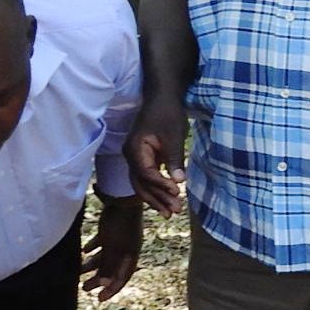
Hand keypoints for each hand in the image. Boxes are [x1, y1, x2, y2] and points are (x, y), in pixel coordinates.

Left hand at [83, 192, 142, 299]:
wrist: (122, 196)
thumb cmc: (119, 224)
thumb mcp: (114, 247)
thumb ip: (109, 265)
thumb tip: (104, 284)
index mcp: (130, 255)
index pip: (122, 277)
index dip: (112, 289)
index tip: (100, 299)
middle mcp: (126, 248)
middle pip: (111, 268)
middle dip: (98, 279)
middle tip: (84, 288)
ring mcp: (119, 238)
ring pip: (105, 256)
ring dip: (92, 264)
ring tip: (78, 271)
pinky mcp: (111, 227)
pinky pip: (102, 242)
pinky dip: (93, 247)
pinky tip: (84, 251)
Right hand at [124, 97, 186, 215]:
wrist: (162, 97)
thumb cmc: (167, 113)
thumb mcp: (173, 136)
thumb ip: (174, 159)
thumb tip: (179, 182)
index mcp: (135, 149)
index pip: (146, 174)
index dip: (161, 185)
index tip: (177, 192)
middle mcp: (130, 156)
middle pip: (141, 184)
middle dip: (158, 198)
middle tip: (175, 211)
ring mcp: (135, 158)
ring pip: (142, 184)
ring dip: (156, 198)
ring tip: (171, 212)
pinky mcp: (143, 158)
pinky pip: (146, 178)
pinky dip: (156, 189)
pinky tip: (167, 199)